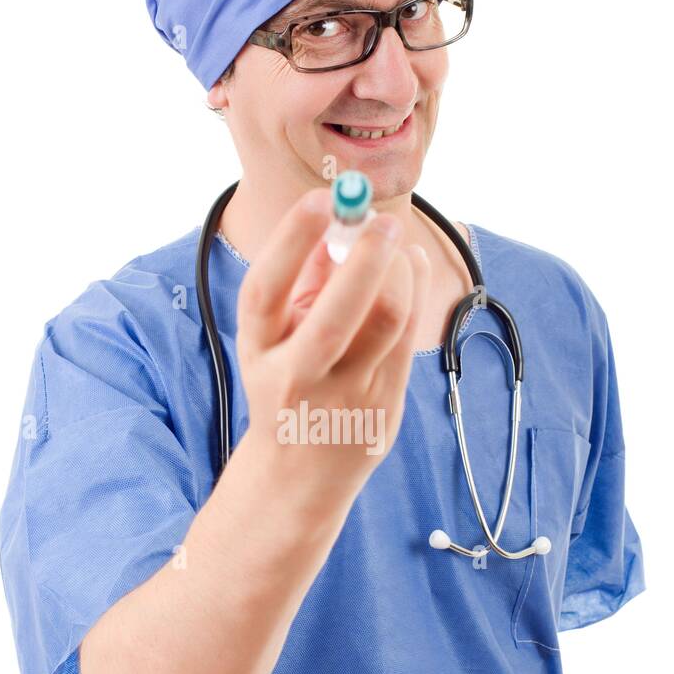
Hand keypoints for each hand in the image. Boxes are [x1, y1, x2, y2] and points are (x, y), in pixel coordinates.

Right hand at [235, 186, 429, 509]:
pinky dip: (415, 293)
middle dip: (366, 259)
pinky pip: (407, 340)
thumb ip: (303, 283)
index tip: (320, 199)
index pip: (266, 290)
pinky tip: (412, 268)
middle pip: (336, 315)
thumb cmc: (286, 384)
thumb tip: (339, 224)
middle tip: (383, 220)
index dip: (292, 240)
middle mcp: (297, 378)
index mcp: (258, 352)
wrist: (297, 474)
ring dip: (400, 272)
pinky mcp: (384, 410)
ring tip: (398, 245)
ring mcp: (345, 399)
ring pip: (386, 323)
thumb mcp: (274, 338)